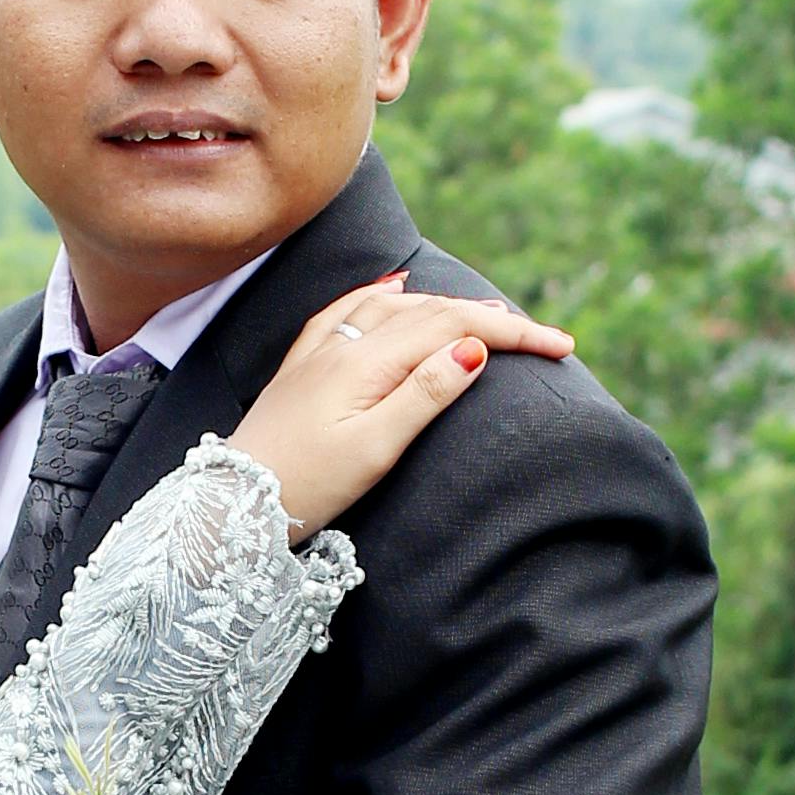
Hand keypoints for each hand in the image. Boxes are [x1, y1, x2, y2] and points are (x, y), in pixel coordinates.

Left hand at [227, 274, 574, 541]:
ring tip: (487, 316)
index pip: (453, 326)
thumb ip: (425, 393)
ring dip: (446, 305)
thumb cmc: (307, 485)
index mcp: (367, 361)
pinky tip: (394, 290)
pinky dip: (384, 296)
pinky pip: (349, 311)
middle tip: (542, 337)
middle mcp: (342, 344)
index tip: (561, 346)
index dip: (511, 334)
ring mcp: (318, 352)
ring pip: (394, 307)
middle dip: (489, 319)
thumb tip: (472, 347)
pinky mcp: (302, 367)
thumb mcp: (376, 448)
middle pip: (429, 311)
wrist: (232, 504)